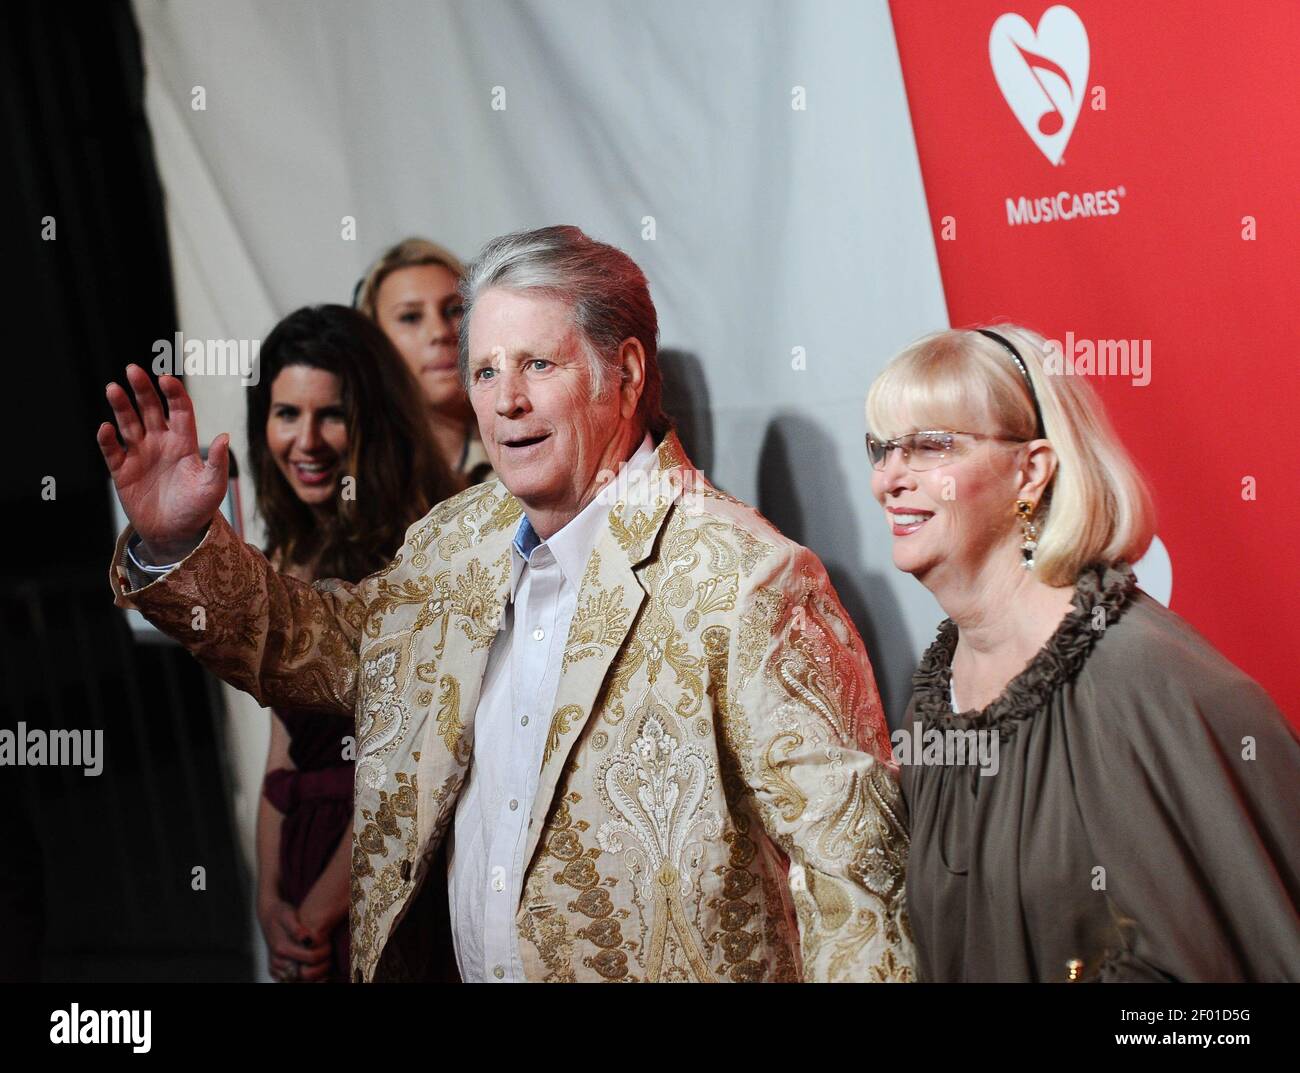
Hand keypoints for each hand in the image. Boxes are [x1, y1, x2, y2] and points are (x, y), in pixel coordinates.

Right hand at [97, 365, 229, 561]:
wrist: (176, 535)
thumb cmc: (198, 509)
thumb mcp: (213, 487)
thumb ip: (218, 462)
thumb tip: (226, 437)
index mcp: (184, 443)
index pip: (179, 410)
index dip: (173, 393)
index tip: (166, 379)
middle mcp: (161, 443)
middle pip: (150, 409)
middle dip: (142, 390)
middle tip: (133, 370)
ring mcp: (140, 455)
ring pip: (128, 423)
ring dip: (121, 407)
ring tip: (113, 388)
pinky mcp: (122, 471)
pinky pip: (112, 451)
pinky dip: (107, 439)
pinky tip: (106, 428)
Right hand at [257, 898, 331, 982]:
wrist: (267, 917)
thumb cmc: (281, 913)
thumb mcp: (288, 914)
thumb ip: (296, 928)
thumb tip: (305, 938)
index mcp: (282, 948)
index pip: (309, 959)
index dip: (322, 956)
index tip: (329, 950)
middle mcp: (277, 961)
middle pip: (303, 975)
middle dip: (319, 970)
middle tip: (329, 961)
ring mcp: (275, 968)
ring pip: (296, 981)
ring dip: (310, 978)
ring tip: (324, 970)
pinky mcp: (275, 971)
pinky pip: (290, 981)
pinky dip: (301, 980)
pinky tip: (313, 974)